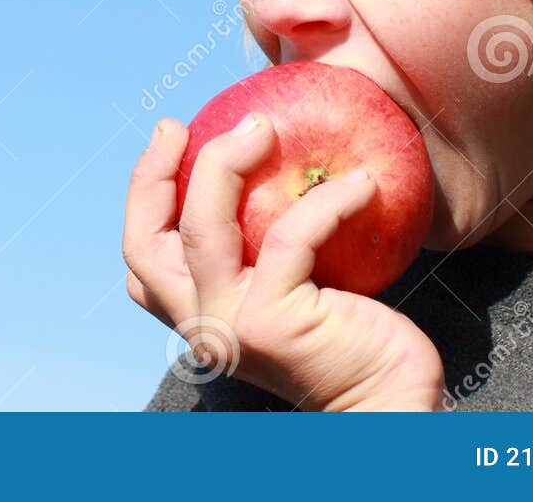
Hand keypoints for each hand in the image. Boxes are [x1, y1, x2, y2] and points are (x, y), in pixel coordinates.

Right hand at [122, 113, 445, 410]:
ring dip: (224, 163)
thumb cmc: (355, 343)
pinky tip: (364, 182)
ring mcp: (230, 325)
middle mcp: (202, 324)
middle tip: (185, 125)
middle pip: (146, 242)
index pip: (142, 254)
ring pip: (202, 228)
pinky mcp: (270, 323)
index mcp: (200, 316)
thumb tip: (284, 162)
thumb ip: (274, 247)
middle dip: (155, 173)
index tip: (173, 136)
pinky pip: (290, 236)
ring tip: (262, 128)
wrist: (390, 408)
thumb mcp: (298, 288)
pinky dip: (326, 200)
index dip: (145, 190)